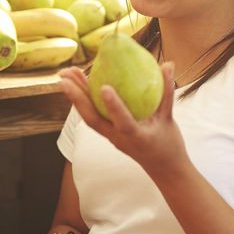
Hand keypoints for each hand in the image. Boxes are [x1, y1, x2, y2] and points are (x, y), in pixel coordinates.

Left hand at [58, 63, 186, 173]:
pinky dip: (83, 100)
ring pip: (88, 117)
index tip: (104, 87)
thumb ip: (167, 92)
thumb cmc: (168, 143)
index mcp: (137, 137)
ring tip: (65, 74)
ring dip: (75, 96)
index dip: (114, 106)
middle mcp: (119, 139)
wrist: (163, 168)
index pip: (124, 123)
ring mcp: (110, 137)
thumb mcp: (169, 118)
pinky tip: (76, 83)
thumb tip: (168, 64)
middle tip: (65, 76)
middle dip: (77, 98)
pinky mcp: (107, 134)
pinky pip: (92, 116)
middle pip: (93, 120)